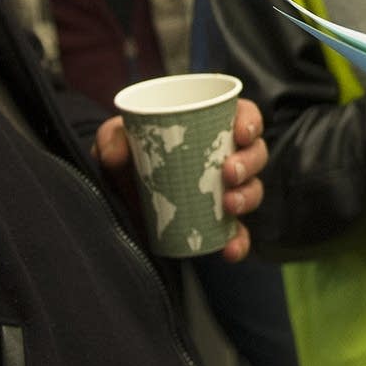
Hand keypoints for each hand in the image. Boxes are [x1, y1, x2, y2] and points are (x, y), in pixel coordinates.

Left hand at [95, 96, 269, 261]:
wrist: (117, 198)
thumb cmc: (126, 157)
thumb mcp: (115, 140)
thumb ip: (111, 137)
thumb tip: (115, 154)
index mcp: (209, 127)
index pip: (244, 116)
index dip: (251, 122)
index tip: (240, 134)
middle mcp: (224, 158)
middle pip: (255, 154)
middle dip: (249, 162)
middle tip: (229, 172)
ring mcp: (224, 192)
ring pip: (253, 190)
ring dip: (248, 197)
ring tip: (230, 205)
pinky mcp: (217, 225)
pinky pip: (238, 234)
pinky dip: (239, 241)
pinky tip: (229, 249)